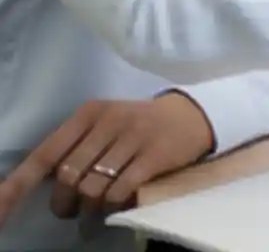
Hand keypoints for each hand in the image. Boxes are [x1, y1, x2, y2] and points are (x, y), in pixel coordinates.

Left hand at [0, 93, 213, 226]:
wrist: (193, 115)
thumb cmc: (141, 124)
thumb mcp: (106, 125)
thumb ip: (77, 146)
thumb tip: (45, 182)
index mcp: (89, 113)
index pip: (45, 154)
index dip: (18, 185)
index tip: (0, 209)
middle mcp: (108, 122)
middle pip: (69, 176)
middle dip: (65, 202)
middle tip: (71, 211)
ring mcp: (133, 137)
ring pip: (94, 187)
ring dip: (91, 207)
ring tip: (96, 210)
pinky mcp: (155, 155)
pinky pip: (121, 190)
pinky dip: (115, 204)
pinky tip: (118, 204)